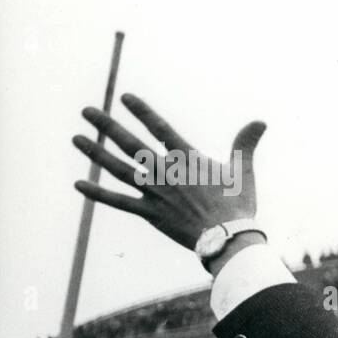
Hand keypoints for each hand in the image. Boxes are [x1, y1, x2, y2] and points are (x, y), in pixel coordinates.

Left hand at [72, 94, 263, 250]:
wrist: (229, 240)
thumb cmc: (238, 206)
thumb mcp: (243, 172)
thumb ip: (245, 144)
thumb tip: (260, 121)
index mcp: (188, 160)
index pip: (161, 129)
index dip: (142, 112)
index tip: (124, 97)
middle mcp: (167, 174)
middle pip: (131, 145)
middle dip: (108, 127)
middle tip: (87, 112)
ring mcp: (156, 194)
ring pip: (120, 169)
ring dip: (97, 153)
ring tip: (77, 138)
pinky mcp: (151, 214)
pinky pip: (119, 202)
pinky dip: (98, 194)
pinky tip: (79, 185)